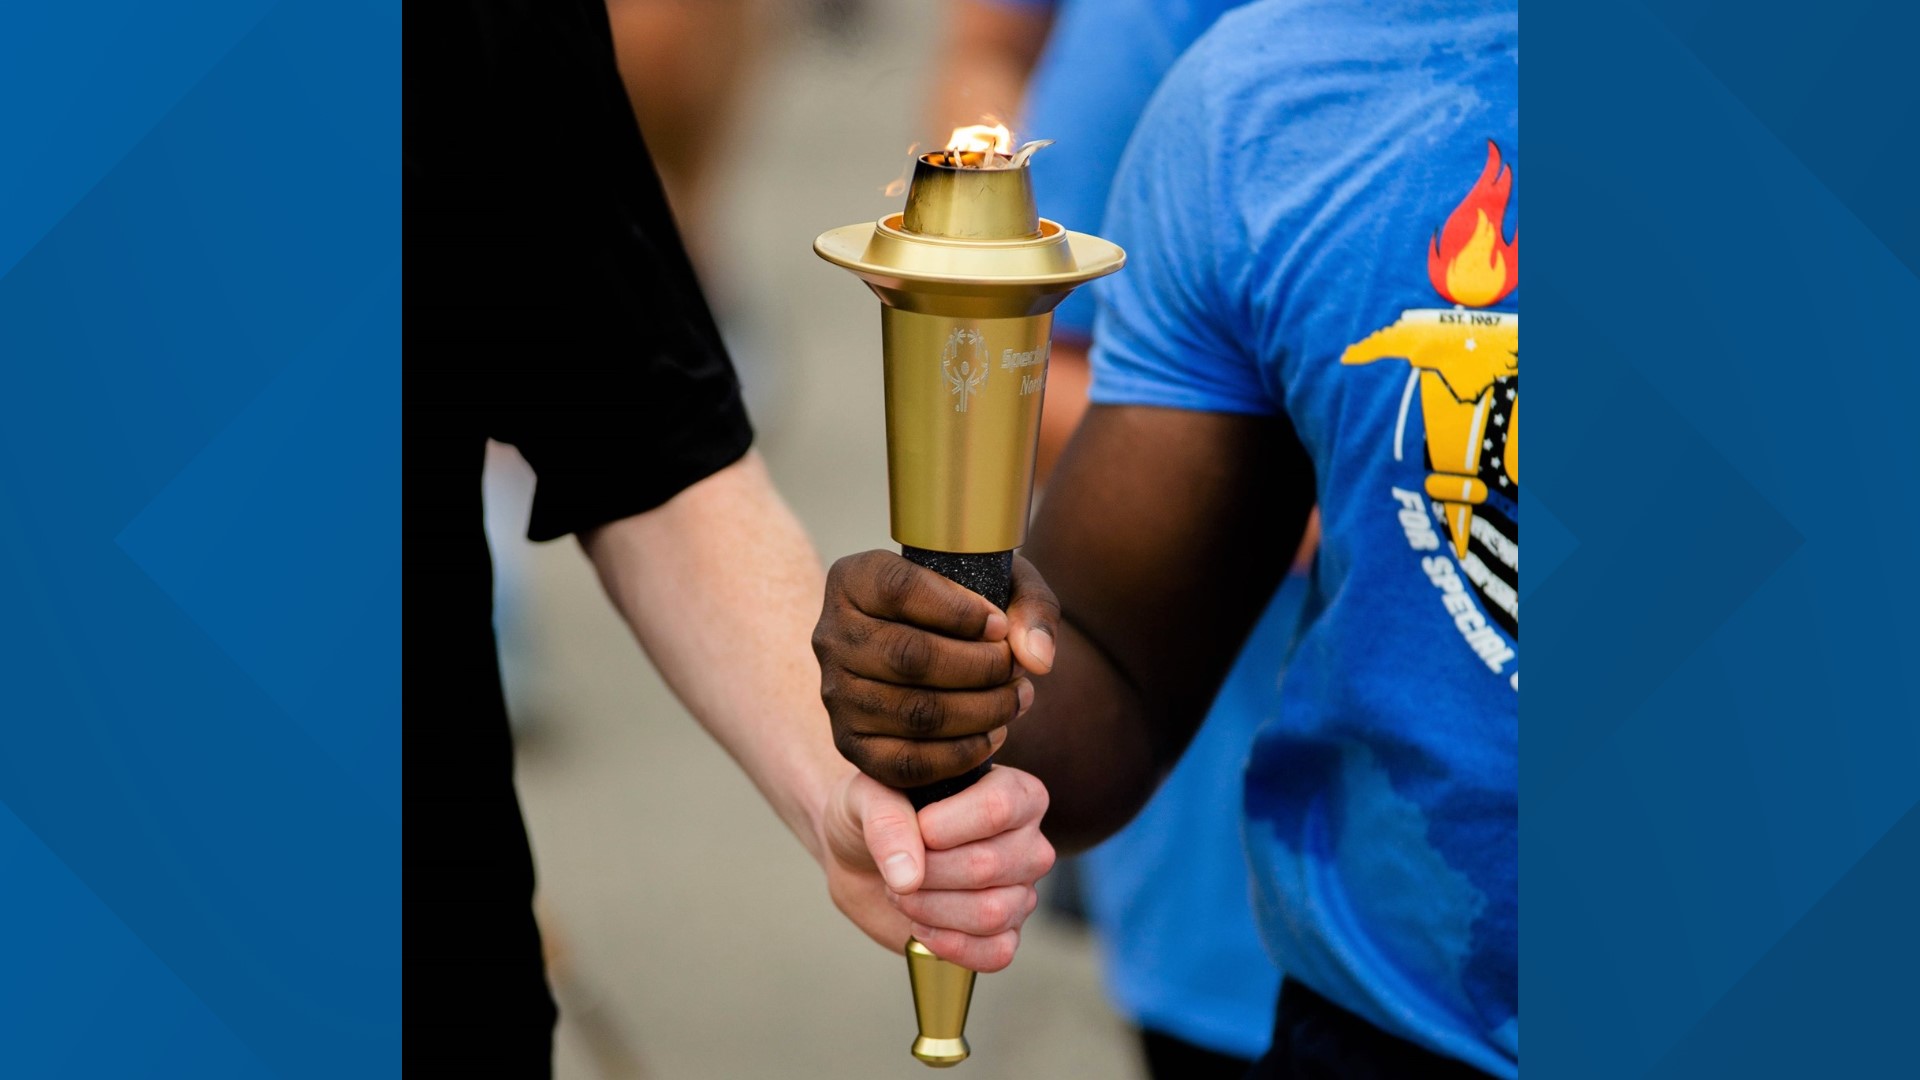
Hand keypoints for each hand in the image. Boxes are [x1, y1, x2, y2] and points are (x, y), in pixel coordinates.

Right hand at [812, 551, 1059, 787]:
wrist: (920, 654)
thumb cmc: (963, 612)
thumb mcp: (998, 584)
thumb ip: (1029, 606)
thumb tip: (1038, 658)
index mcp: (854, 580)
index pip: (899, 589)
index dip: (959, 610)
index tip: (999, 625)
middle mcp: (833, 636)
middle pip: (910, 656)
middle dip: (981, 668)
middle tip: (1016, 670)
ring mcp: (837, 694)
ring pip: (915, 713)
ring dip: (982, 712)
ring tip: (1016, 699)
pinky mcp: (850, 743)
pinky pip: (907, 762)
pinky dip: (962, 754)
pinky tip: (992, 734)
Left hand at [816, 764, 1054, 971]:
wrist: (861, 855)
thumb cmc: (878, 812)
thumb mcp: (868, 796)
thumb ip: (887, 821)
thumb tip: (908, 875)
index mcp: (1014, 792)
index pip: (997, 807)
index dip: (945, 827)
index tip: (915, 829)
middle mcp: (1028, 841)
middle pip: (988, 865)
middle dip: (927, 873)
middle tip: (896, 869)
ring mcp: (1021, 890)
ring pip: (992, 912)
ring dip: (931, 909)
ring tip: (903, 894)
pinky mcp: (1003, 932)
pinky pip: (997, 952)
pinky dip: (951, 946)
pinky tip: (921, 928)